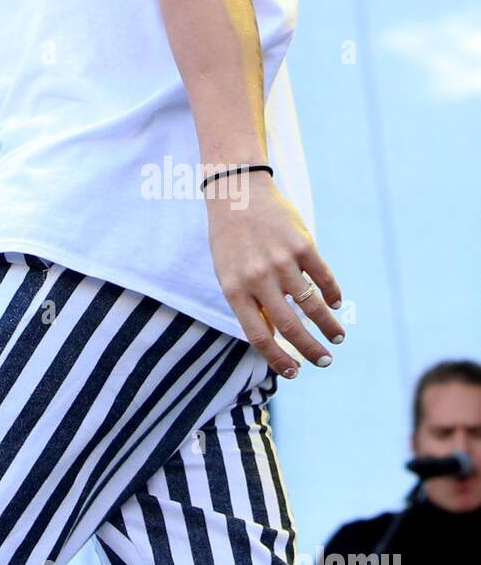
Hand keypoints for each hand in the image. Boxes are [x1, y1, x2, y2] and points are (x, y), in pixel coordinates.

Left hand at [206, 172, 345, 377]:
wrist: (237, 192)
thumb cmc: (230, 239)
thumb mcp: (227, 272)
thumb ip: (247, 303)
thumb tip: (275, 338)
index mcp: (234, 289)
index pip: (259, 336)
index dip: (278, 359)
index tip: (295, 372)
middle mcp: (258, 278)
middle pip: (291, 327)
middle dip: (312, 350)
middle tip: (325, 360)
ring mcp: (281, 260)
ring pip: (313, 306)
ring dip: (329, 326)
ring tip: (337, 337)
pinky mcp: (302, 244)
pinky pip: (324, 277)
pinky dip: (333, 294)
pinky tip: (336, 303)